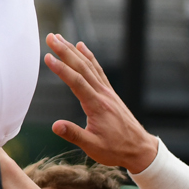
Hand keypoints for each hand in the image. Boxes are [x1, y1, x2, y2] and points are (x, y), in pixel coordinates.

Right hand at [43, 33, 159, 172]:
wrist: (140, 149)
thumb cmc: (116, 150)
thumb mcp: (93, 147)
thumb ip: (74, 134)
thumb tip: (55, 126)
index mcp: (97, 106)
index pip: (76, 82)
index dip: (61, 69)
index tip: (47, 57)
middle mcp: (103, 94)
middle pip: (82, 67)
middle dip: (65, 51)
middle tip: (50, 37)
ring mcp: (107, 92)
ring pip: (89, 66)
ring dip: (74, 51)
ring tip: (60, 39)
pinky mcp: (109, 93)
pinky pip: (97, 70)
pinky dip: (89, 57)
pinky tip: (82, 48)